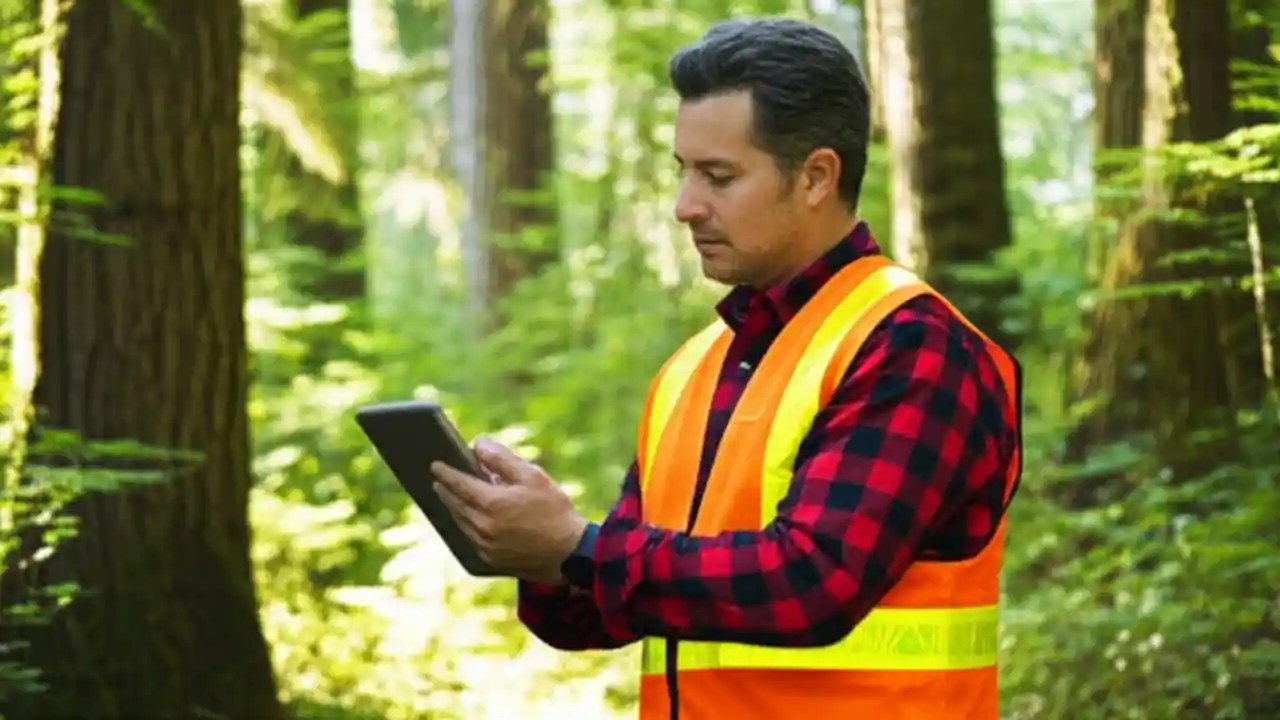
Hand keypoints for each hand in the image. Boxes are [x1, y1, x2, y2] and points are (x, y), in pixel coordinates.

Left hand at [430, 436, 587, 582]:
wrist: (569, 553)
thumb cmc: (554, 510)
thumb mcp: (532, 476)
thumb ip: (502, 458)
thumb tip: (478, 444)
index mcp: (492, 503)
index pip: (458, 484)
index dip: (445, 472)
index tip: (435, 464)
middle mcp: (483, 526)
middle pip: (454, 504)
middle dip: (445, 489)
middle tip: (437, 478)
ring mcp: (484, 546)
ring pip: (460, 522)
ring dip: (452, 507)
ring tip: (449, 495)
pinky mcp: (489, 560)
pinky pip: (469, 538)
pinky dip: (464, 524)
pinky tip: (466, 517)